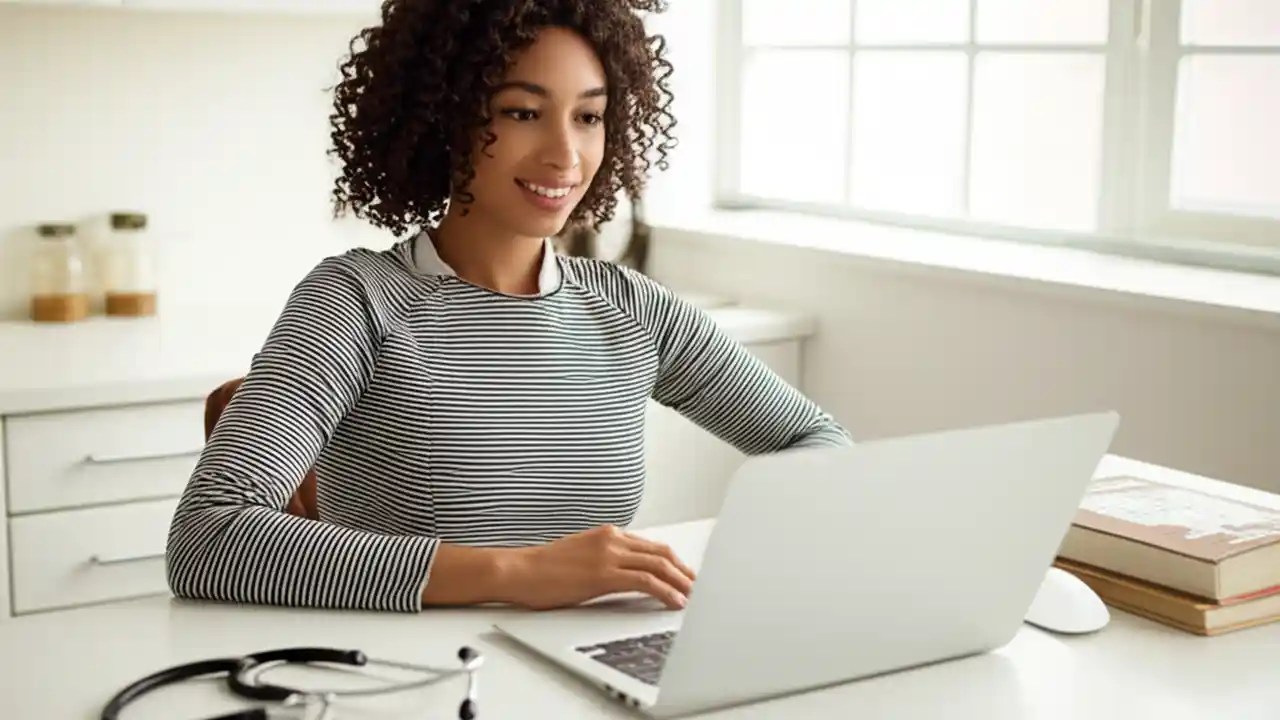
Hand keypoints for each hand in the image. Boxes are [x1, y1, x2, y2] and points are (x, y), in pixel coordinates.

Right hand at [505, 525, 696, 609]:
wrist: (519, 570)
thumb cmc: (543, 569)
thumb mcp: (580, 556)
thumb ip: (604, 559)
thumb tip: (625, 574)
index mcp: (608, 533)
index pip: (651, 546)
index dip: (674, 562)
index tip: (686, 575)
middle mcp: (612, 539)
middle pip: (662, 553)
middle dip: (684, 571)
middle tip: (699, 587)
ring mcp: (609, 554)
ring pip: (659, 565)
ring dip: (681, 582)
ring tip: (694, 597)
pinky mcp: (604, 573)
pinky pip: (646, 581)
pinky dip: (666, 591)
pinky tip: (675, 602)